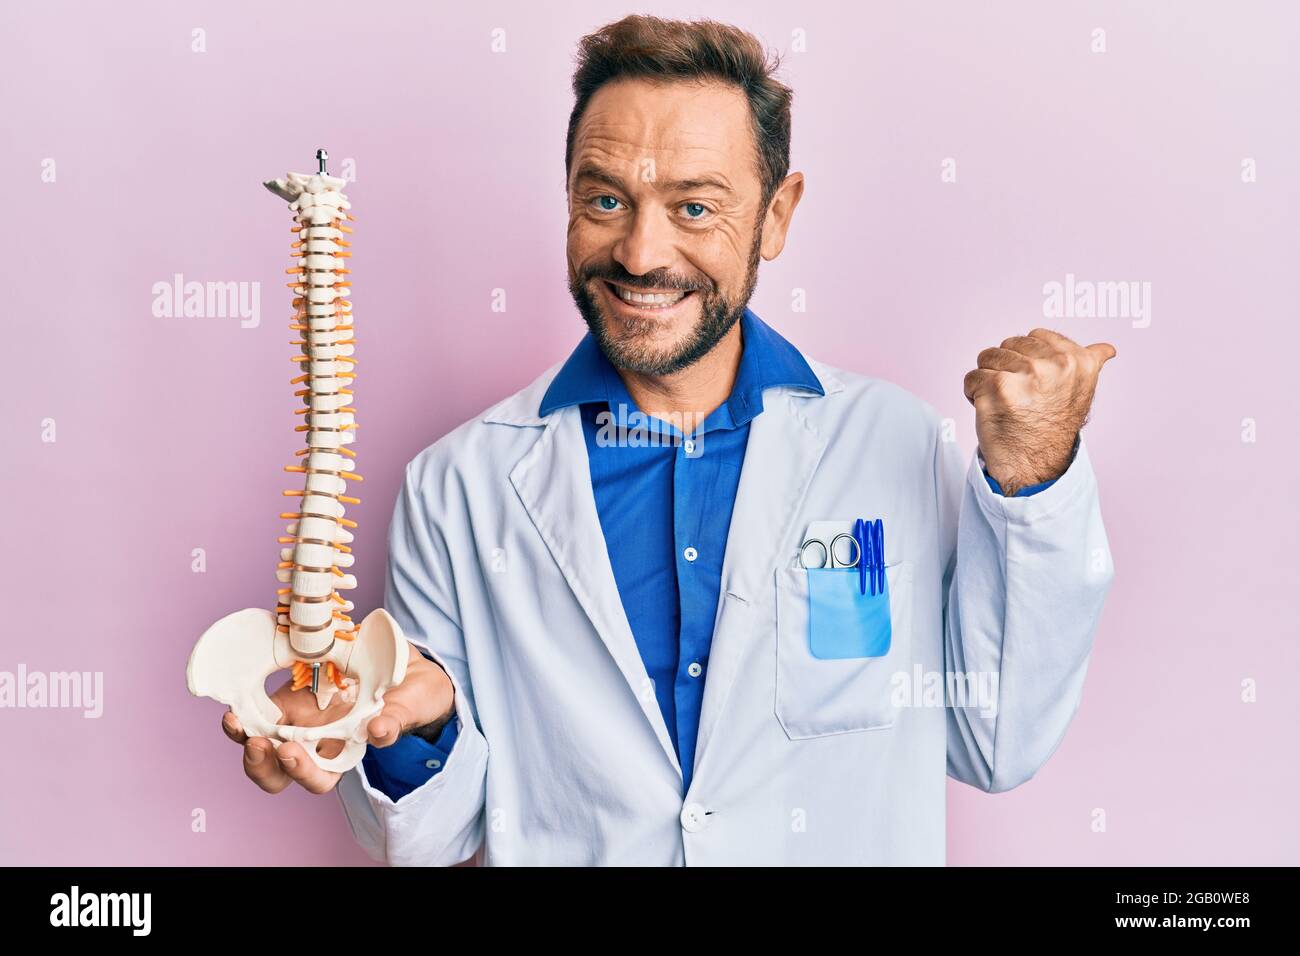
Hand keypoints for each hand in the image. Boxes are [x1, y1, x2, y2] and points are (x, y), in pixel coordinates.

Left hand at [221, 641, 455, 794]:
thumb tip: (378, 733)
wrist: (406, 665)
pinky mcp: (289, 697)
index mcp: (344, 756)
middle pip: (279, 772)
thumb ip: (395, 720)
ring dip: (243, 738)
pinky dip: (245, 709)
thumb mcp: (410, 706)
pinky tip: (235, 703)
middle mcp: (316, 745)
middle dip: (262, 764)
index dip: (302, 771)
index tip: (290, 750)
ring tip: (234, 723)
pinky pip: (259, 709)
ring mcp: (299, 722)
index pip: (318, 777)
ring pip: (262, 743)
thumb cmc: (413, 697)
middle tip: (257, 744)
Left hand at [963, 328, 1115, 494]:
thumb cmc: (1053, 426)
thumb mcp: (1081, 391)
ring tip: (1005, 403)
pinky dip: (973, 394)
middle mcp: (1054, 365)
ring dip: (988, 381)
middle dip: (1005, 369)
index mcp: (1078, 360)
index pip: (1034, 336)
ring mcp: (1026, 374)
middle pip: (1007, 345)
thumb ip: (1091, 363)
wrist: (1034, 466)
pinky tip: (990, 410)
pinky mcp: (997, 387)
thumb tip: (1107, 349)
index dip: (1026, 359)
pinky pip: (971, 377)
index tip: (1034, 384)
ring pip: (987, 358)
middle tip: (1019, 398)